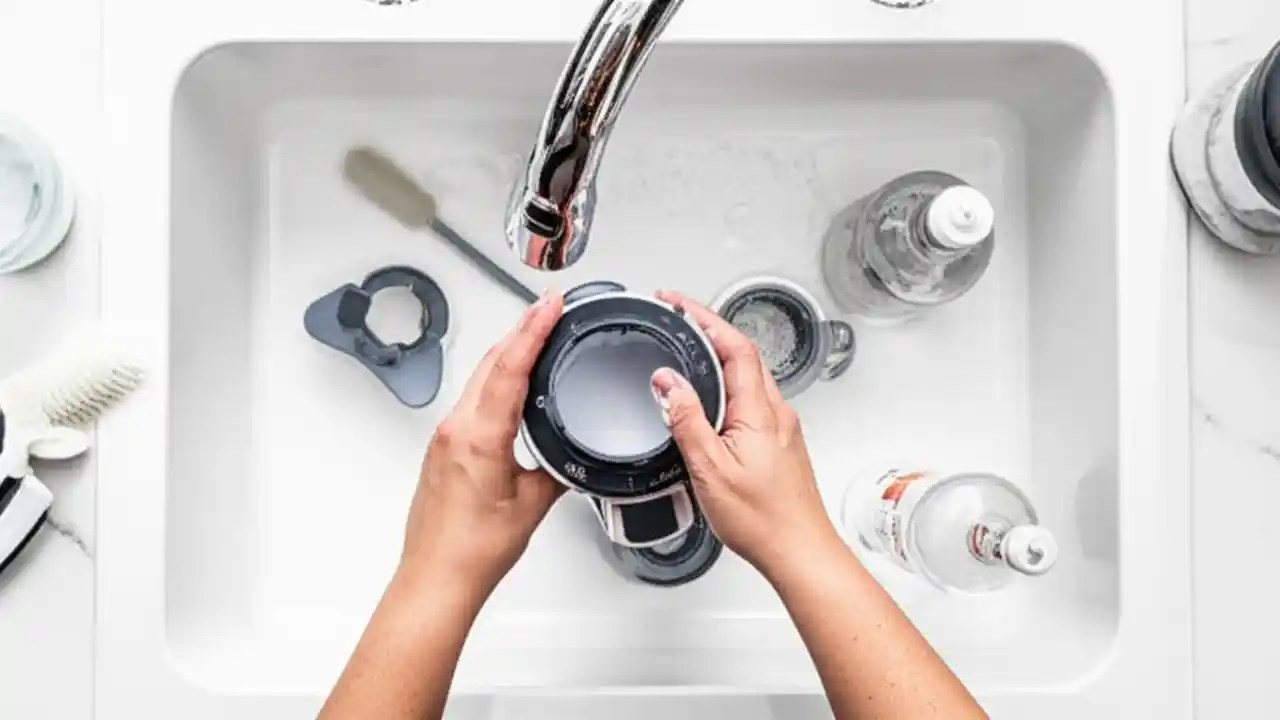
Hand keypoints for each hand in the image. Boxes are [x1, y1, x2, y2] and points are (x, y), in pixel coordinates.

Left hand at [397, 291, 567, 601]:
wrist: (436, 579)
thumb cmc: (472, 551)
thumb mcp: (531, 505)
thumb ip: (555, 471)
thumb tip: (569, 457)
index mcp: (479, 437)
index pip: (509, 367)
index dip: (533, 330)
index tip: (551, 305)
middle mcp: (455, 430)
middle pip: (491, 363)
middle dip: (522, 331)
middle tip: (549, 309)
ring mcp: (444, 438)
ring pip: (479, 379)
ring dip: (508, 353)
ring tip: (536, 335)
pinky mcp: (442, 450)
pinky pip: (471, 401)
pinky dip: (495, 380)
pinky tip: (511, 382)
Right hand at [649, 290, 841, 579]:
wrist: (800, 552)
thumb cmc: (763, 519)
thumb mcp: (710, 468)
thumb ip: (687, 420)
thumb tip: (667, 381)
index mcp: (760, 411)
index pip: (734, 345)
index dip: (704, 317)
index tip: (676, 303)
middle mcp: (776, 412)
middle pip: (743, 355)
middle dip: (707, 330)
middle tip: (674, 319)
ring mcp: (780, 427)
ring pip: (748, 377)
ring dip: (717, 357)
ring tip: (685, 349)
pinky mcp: (778, 444)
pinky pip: (750, 399)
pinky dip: (726, 385)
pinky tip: (709, 398)